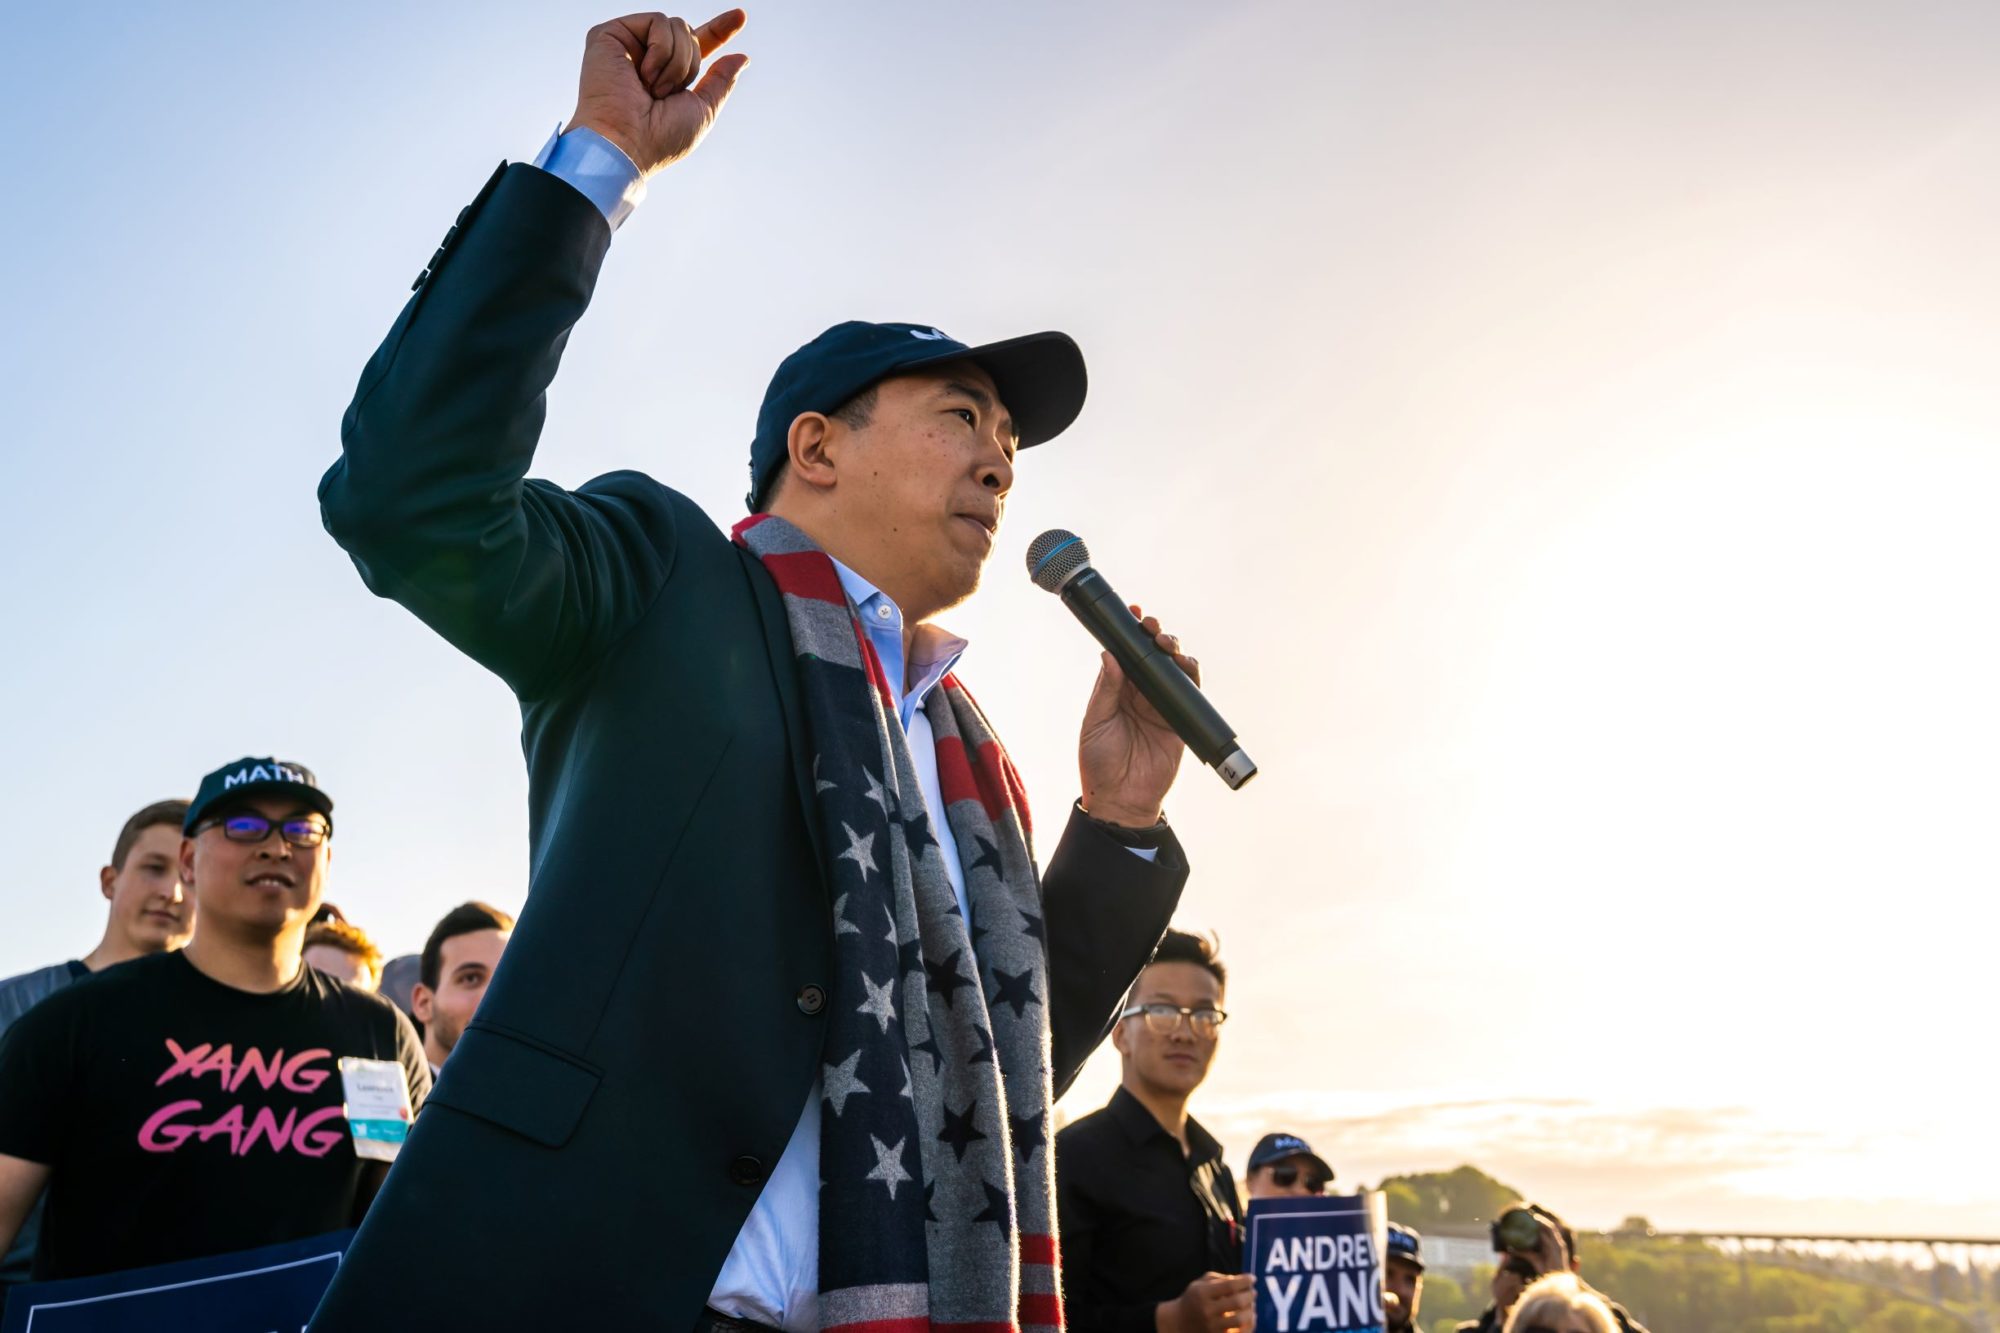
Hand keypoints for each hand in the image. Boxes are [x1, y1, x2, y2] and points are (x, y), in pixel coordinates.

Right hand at [566, 10, 748, 175]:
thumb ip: (720, 81)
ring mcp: (627, 44)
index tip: (740, 16)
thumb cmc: (661, 138)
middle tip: (666, 94)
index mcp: (668, 75)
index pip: (697, 45)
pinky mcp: (610, 34)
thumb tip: (742, 57)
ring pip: (677, 25)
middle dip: (690, 65)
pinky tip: (642, 75)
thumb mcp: (702, 111)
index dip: (718, 30)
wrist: (625, 144)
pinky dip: (661, 51)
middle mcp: (646, 57)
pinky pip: (658, 21)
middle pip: (689, 33)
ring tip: (652, 89)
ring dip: (677, 63)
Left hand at [1079, 607, 1194, 826]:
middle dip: (1154, 636)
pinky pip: (1189, 693)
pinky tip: (1185, 664)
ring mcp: (1161, 706)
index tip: (1132, 612)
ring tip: (1165, 643)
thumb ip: (1105, 690)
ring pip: (1173, 669)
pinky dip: (1190, 676)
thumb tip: (1110, 655)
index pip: (1125, 654)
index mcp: (1117, 691)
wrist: (1119, 800)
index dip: (1130, 633)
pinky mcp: (1180, 721)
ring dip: (1173, 651)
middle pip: (1152, 656)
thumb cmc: (1099, 762)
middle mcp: (1140, 694)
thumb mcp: (1095, 722)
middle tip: (1150, 626)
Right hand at [1158, 1272, 1255, 1332]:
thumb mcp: (1200, 1284)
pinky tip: (1249, 1317)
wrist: (1179, 1323)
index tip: (1252, 1278)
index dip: (1245, 1281)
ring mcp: (1212, 1327)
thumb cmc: (1194, 1299)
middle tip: (1253, 1292)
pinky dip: (1249, 1324)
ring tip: (1252, 1305)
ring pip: (1241, 1320)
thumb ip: (1220, 1279)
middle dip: (1250, 1295)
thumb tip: (1242, 1281)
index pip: (1230, 1286)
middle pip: (1237, 1302)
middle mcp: (1207, 1311)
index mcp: (1202, 1293)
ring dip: (1251, 1310)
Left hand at [1512, 1213, 1571, 1276]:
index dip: (1538, 1224)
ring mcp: (1558, 1243)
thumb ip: (1523, 1252)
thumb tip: (1510, 1248)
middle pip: (1547, 1228)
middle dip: (1539, 1221)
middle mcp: (1555, 1243)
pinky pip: (1552, 1231)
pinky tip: (1538, 1220)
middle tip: (1529, 1214)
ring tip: (1533, 1216)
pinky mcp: (1559, 1245)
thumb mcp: (1532, 1257)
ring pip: (1550, 1228)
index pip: (1545, 1231)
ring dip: (1542, 1220)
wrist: (1554, 1279)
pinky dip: (1545, 1224)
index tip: (1528, 1218)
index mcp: (1550, 1245)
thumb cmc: (1544, 1269)